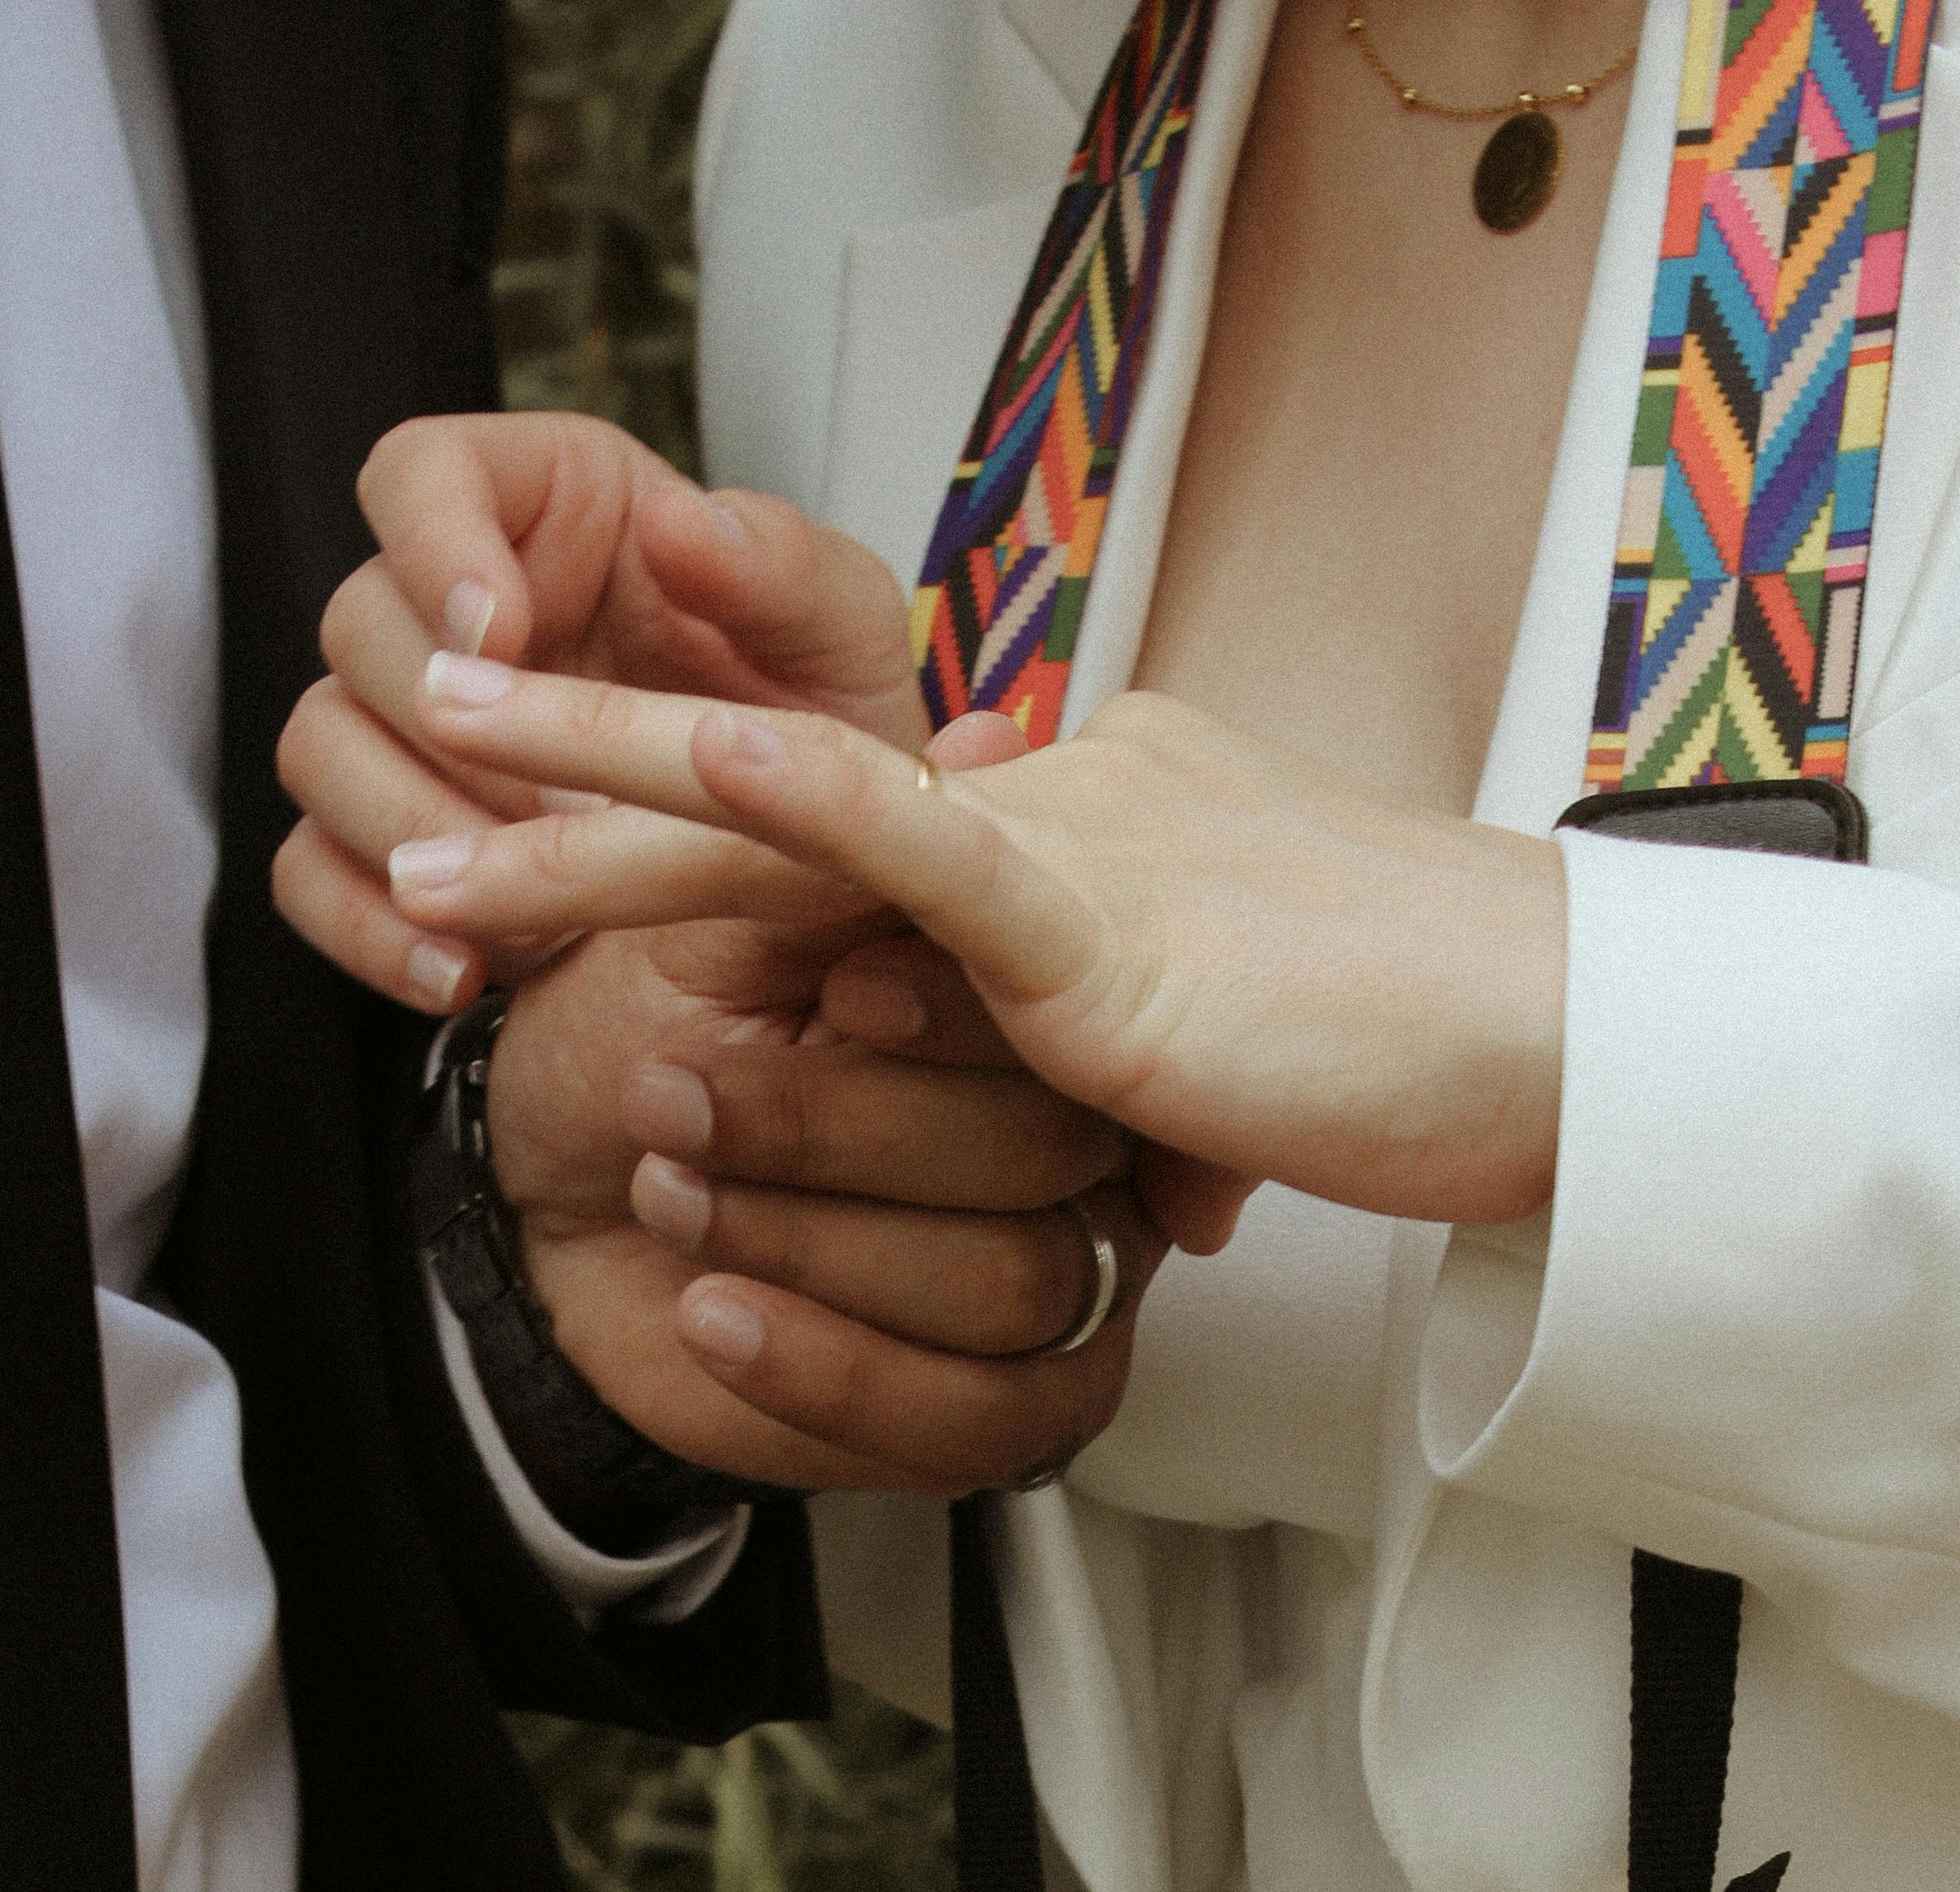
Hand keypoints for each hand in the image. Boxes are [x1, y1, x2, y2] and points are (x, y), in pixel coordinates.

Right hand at [274, 415, 920, 1014]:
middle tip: (556, 810)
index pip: (422, 474)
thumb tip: (686, 522)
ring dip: (412, 831)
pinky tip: (462, 973)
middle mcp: (459, 611)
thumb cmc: (820, 734)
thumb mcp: (841, 646)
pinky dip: (368, 929)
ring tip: (530, 905)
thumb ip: (780, 570)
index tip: (495, 633)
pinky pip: (310, 874)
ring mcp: (408, 733)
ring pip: (320, 745)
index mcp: (552, 515)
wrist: (813, 891)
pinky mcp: (387, 846)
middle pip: (359, 624)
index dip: (431, 542)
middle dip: (448, 729)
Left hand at [376, 667, 1570, 1228]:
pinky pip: (946, 854)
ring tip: (448, 788)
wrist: (1545, 1053)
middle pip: (768, 790)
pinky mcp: (1116, 939)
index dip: (672, 813)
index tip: (533, 810)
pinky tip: (712, 755)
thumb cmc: (1396, 1052)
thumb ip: (1086, 1046)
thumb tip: (1000, 1078)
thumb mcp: (1200, 1047)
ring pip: (805, 813)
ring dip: (614, 804)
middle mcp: (1047, 811)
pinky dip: (825, 800)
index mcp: (1063, 837)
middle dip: (575, 773)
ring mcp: (1076, 861)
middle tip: (414, 745)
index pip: (835, 824)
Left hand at [468, 914, 1164, 1498]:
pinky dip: (826, 1368)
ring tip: (667, 1192)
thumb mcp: (720, 925)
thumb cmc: (642, 1043)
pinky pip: (969, 1419)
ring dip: (814, 1243)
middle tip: (670, 1101)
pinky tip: (709, 1317)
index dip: (953, 1009)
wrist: (548, 1217)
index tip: (833, 993)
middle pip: (1045, 1150)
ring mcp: (1068, 1287)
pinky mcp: (1010, 1411)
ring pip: (1013, 1284)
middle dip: (840, 1130)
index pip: (1063, 1008)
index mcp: (1040, 1003)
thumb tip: (984, 742)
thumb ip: (842, 864)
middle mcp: (1087, 1145)